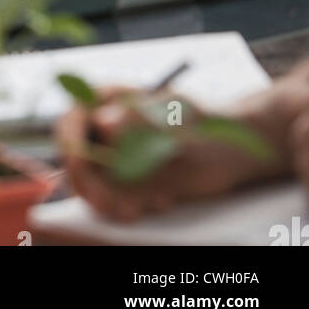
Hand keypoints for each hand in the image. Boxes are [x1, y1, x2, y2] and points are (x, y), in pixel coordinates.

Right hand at [55, 68, 308, 221]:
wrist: (237, 152)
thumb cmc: (208, 125)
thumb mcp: (178, 123)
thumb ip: (140, 124)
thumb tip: (103, 123)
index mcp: (110, 100)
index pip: (71, 122)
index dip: (70, 147)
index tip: (83, 170)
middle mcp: (106, 128)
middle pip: (75, 158)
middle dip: (91, 186)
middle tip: (117, 206)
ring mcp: (115, 156)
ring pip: (92, 184)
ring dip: (111, 201)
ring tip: (146, 206)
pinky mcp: (128, 182)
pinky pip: (114, 199)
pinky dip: (130, 208)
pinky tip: (163, 200)